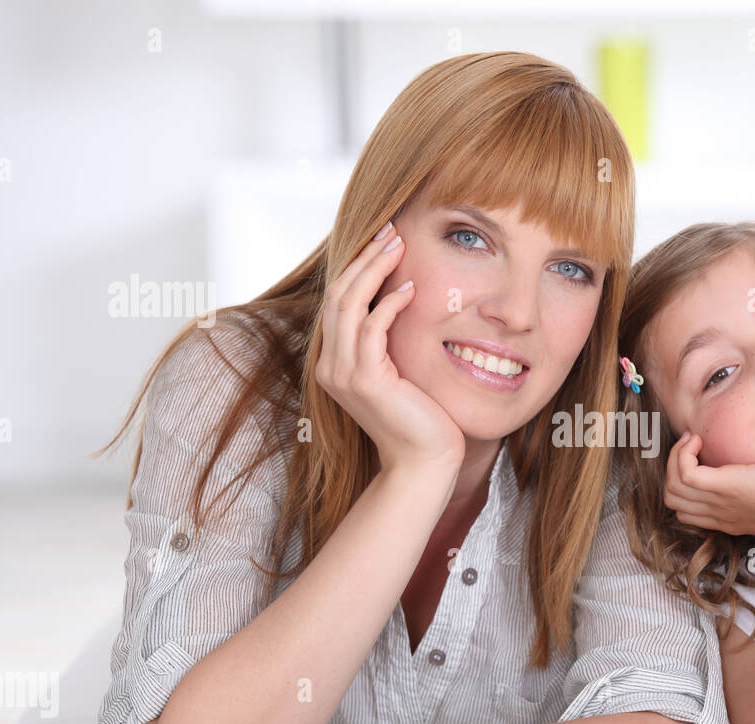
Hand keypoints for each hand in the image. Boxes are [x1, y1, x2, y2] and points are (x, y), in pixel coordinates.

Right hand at [315, 221, 464, 473]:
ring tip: (398, 245)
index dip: (357, 266)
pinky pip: (372, 329)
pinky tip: (410, 289)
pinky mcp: (366, 381)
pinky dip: (390, 304)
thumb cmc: (421, 418)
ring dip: (374, 271)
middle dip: (364, 258)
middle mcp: (331, 366)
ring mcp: (344, 374)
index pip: (338, 301)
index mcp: (335, 362)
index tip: (383, 239)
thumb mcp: (401, 371)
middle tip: (390, 230)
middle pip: (338, 295)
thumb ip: (390, 341)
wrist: (423, 462)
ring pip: (350, 305)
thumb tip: (403, 298)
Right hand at [664, 431, 754, 539]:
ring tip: (693, 441)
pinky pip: (682, 473)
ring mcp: (718, 501)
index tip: (701, 459)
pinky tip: (698, 440)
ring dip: (675, 457)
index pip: (687, 510)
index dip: (686, 483)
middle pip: (673, 499)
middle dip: (675, 469)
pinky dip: (682, 453)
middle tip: (693, 447)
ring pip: (672, 487)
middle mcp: (719, 512)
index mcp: (730, 519)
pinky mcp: (722, 486)